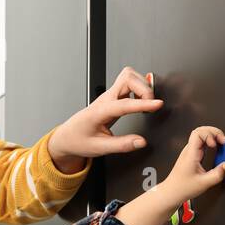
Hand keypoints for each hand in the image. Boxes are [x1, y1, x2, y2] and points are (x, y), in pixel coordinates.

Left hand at [48, 66, 163, 168]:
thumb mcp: (100, 148)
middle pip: (127, 78)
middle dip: (144, 89)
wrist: (67, 136)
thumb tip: (141, 142)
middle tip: (151, 105)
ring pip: (128, 76)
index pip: (124, 104)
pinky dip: (139, 87)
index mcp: (99, 111)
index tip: (157, 104)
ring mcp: (108, 95)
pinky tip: (140, 100)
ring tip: (147, 102)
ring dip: (142, 85)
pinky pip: (128, 82)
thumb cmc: (79, 140)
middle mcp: (105, 99)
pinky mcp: (112, 96)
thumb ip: (122, 145)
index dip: (143, 104)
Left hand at [111, 126, 224, 224]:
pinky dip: (210, 142)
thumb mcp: (204, 183)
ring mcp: (190, 152)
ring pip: (201, 135)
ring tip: (221, 143)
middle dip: (214, 132)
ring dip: (212, 136)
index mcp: (190, 154)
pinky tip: (216, 148)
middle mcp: (189, 151)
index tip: (217, 144)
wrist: (171, 192)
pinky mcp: (192, 155)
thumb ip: (217, 174)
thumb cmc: (182, 188)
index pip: (199, 133)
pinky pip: (201, 143)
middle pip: (201, 130)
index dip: (210, 134)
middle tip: (223, 141)